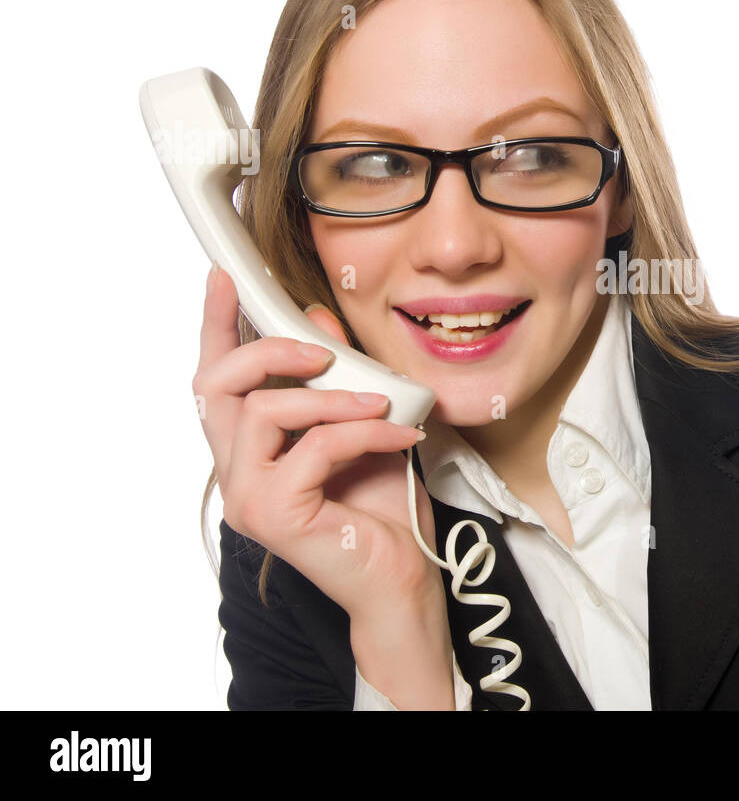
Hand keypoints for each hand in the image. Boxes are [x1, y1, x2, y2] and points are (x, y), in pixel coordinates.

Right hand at [194, 264, 447, 625]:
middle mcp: (236, 472)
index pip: (215, 379)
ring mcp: (248, 496)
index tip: (225, 278)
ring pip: (263, 411)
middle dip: (269, 351)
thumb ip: (336, 378)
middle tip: (323, 351)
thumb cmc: (380, 509)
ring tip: (380, 406)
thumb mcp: (361, 425)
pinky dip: (362, 433)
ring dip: (331, 398)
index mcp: (250, 448)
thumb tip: (319, 322)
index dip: (216, 326)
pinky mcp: (274, 514)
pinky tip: (400, 437)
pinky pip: (313, 448)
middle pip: (217, 386)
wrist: (403, 578)